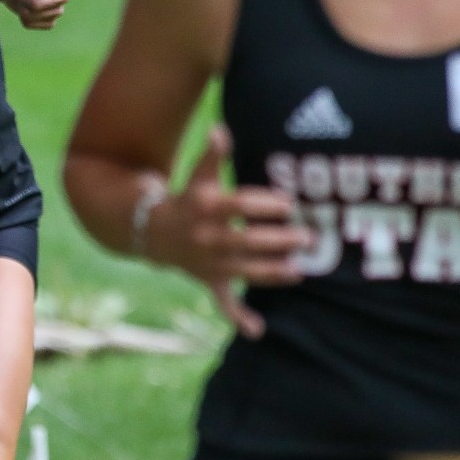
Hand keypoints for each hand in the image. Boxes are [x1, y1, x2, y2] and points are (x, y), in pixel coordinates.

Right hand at [144, 126, 309, 339]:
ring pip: (244, 269)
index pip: (240, 205)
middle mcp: (206, 236)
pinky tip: (257, 330)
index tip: (289, 203)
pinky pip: (223, 301)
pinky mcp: (209, 280)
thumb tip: (221, 129)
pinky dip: (238, 317)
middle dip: (279, 240)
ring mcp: (208, 262)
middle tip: (308, 237)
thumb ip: (212, 155)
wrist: (151, 230)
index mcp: (205, 207)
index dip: (266, 204)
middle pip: (247, 239)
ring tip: (298, 269)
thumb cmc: (186, 199)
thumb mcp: (197, 176)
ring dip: (271, 272)